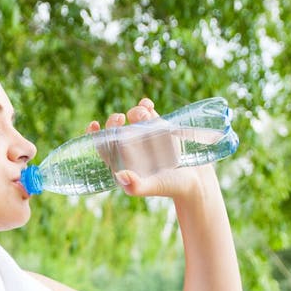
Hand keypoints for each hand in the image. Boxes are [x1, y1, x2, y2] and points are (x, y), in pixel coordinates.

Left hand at [86, 98, 215, 199]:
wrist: (196, 179)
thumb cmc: (171, 187)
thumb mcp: (153, 187)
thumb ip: (137, 186)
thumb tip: (121, 176)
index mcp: (123, 163)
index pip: (104, 148)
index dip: (96, 136)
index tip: (94, 124)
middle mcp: (132, 149)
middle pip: (116, 130)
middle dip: (114, 121)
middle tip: (120, 118)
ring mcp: (146, 136)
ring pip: (133, 118)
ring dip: (135, 113)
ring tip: (145, 115)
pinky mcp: (160, 128)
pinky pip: (149, 112)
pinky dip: (146, 105)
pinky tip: (147, 104)